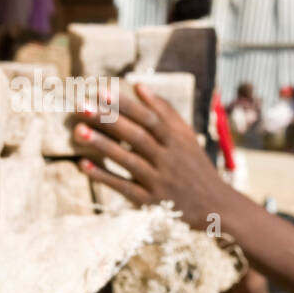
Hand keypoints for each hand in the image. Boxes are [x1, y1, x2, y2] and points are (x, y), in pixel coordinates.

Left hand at [74, 82, 235, 231]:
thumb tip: (139, 86)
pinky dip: (103, 177)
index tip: (102, 91)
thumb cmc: (195, 166)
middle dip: (109, 120)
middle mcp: (168, 159)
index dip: (126, 105)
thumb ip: (164, 111)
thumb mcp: (186, 137)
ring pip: (128, 161)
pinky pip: (124, 187)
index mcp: (177, 140)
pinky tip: (83, 165)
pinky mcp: (150, 202)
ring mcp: (159, 181)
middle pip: (136, 136)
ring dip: (102, 145)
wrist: (215, 206)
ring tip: (78, 131)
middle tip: (81, 106)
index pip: (149, 119)